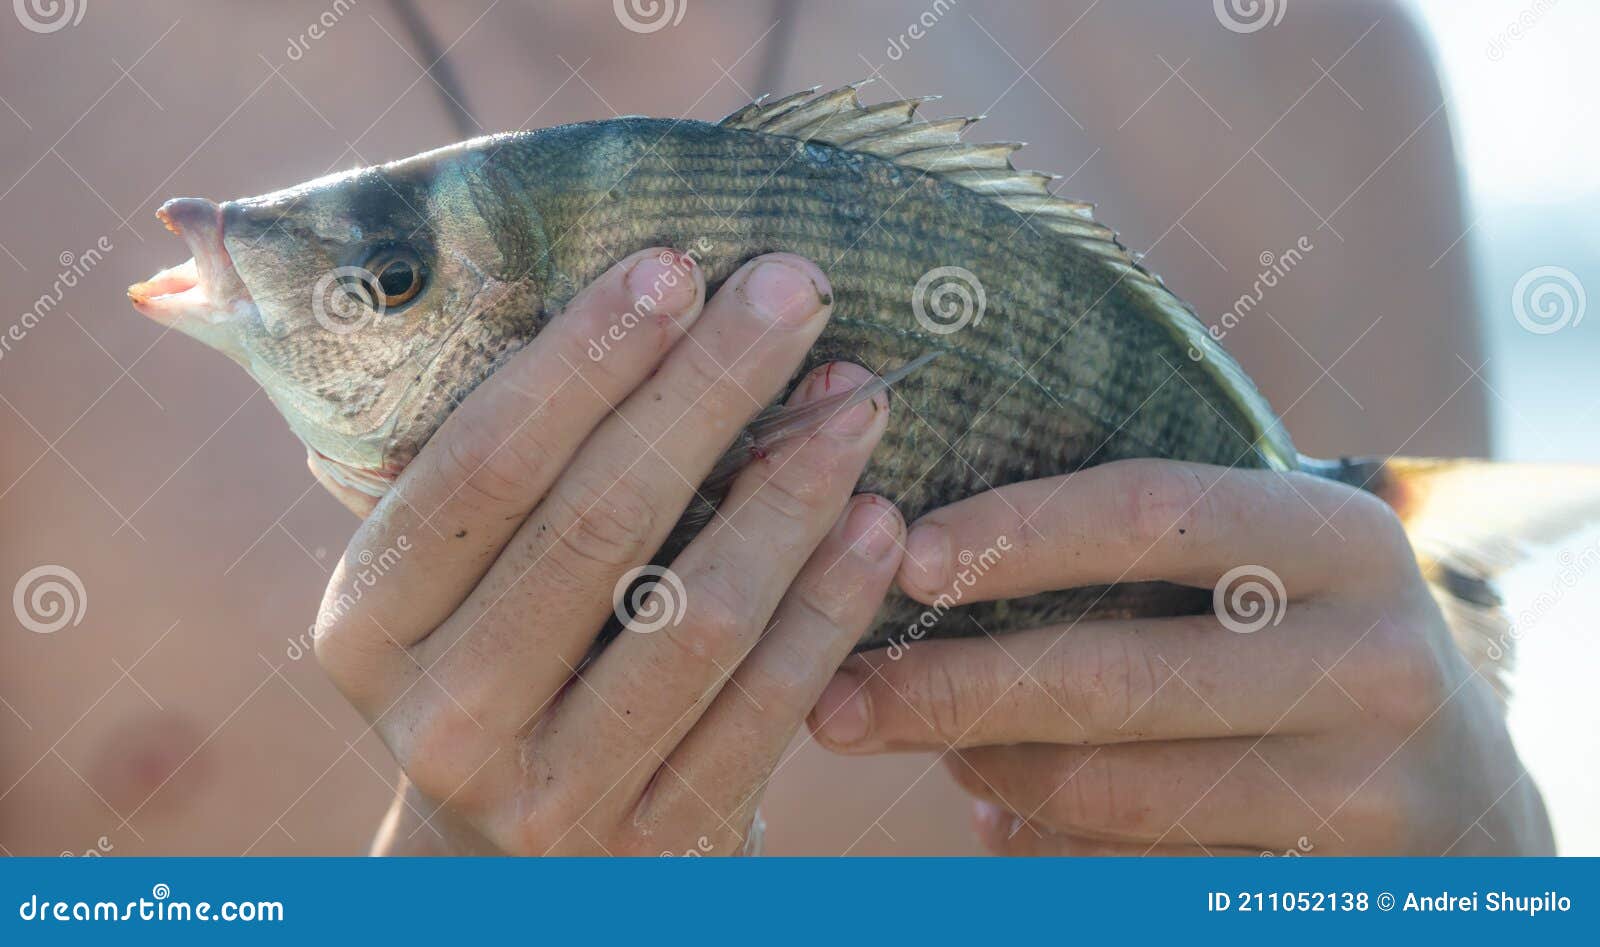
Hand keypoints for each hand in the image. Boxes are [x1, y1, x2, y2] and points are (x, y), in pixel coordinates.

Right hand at [312, 249, 904, 854]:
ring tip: (859, 401)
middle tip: (792, 291)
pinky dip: (831, 604)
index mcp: (369, 622)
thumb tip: (646, 297)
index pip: (484, 463)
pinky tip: (878, 523)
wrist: (514, 867)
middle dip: (709, 389)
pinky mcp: (659, 845)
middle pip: (599, 521)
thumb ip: (505, 478)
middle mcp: (445, 716)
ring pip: (696, 614)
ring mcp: (552, 796)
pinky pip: (766, 704)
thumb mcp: (456, 587)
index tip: (673, 264)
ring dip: (791, 491)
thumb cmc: (502, 672)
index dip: (585, 358)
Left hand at [807, 460, 1553, 855]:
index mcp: (1337, 540)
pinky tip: (999, 818)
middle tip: (842, 699)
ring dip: (989, 774)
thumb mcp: (1271, 568)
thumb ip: (1145, 548)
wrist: (1464, 793)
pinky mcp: (1328, 886)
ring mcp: (1362, 787)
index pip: (1151, 512)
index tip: (905, 556)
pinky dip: (1046, 848)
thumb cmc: (1313, 645)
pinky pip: (1141, 873)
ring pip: (1114, 795)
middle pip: (1113, 676)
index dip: (1016, 531)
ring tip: (926, 746)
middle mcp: (1369, 658)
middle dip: (954, 691)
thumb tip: (922, 553)